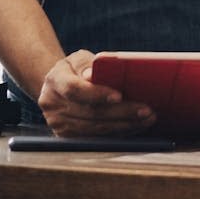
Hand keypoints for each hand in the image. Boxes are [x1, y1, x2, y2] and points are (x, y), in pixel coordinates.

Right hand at [36, 50, 157, 136]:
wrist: (58, 88)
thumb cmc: (75, 70)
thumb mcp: (78, 59)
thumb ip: (87, 64)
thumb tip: (94, 74)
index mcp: (54, 81)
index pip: (75, 89)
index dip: (97, 94)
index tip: (119, 96)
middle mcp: (52, 105)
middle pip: (90, 113)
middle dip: (121, 113)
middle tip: (146, 110)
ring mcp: (58, 125)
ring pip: (95, 129)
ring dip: (124, 126)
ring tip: (147, 119)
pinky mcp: (68, 138)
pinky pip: (97, 139)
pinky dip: (118, 133)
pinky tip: (135, 127)